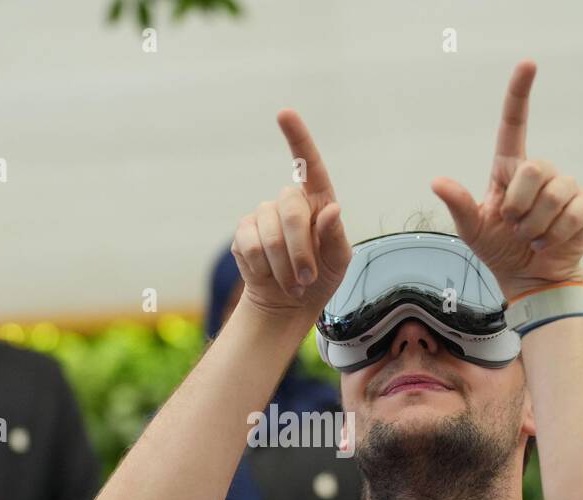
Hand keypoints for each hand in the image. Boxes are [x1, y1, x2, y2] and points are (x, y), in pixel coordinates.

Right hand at [230, 110, 351, 324]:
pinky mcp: (243, 233)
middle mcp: (288, 202)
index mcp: (317, 200)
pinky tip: (269, 276)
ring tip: (293, 284)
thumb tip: (331, 210)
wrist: (288, 303)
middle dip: (300, 250)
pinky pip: (250, 246)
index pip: (308, 164)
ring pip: (269, 235)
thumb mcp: (339, 261)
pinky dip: (263, 269)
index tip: (284, 113)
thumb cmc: (321, 278)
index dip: (297, 138)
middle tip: (306, 278)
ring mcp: (262, 215)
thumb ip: (335, 236)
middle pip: (291, 211)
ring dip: (283, 266)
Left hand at [431, 61, 582, 300]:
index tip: (528, 64)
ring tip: (531, 236)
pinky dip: (555, 234)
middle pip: (534, 169)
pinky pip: (573, 212)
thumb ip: (459, 204)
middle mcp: (540, 173)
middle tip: (514, 226)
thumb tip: (437, 181)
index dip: (520, 93)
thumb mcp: (473, 230)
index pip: (514, 124)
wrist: (529, 278)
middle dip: (520, 205)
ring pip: (554, 193)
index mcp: (510, 170)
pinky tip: (549, 241)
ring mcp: (566, 187)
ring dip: (536, 224)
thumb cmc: (500, 250)